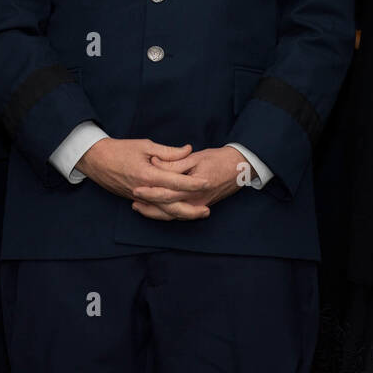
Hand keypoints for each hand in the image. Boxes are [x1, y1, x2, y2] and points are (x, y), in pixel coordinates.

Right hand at [74, 138, 210, 215]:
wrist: (96, 160)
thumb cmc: (120, 149)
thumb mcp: (145, 145)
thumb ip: (168, 152)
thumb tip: (188, 150)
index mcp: (148, 175)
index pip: (175, 182)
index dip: (192, 183)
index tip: (207, 182)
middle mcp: (144, 190)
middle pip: (171, 206)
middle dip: (190, 210)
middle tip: (207, 210)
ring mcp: (139, 197)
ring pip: (163, 212)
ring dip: (181, 214)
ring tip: (198, 214)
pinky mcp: (135, 199)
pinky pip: (155, 210)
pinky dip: (168, 213)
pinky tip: (179, 213)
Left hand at [135, 146, 252, 219]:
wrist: (240, 168)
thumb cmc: (218, 159)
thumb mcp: (196, 157)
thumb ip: (175, 162)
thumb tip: (155, 162)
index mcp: (195, 185)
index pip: (168, 191)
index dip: (151, 191)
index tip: (135, 187)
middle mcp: (197, 200)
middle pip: (168, 208)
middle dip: (149, 206)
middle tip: (132, 200)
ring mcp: (198, 206)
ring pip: (172, 215)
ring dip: (154, 212)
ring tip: (137, 206)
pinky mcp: (199, 207)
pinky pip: (179, 215)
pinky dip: (165, 214)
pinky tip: (153, 209)